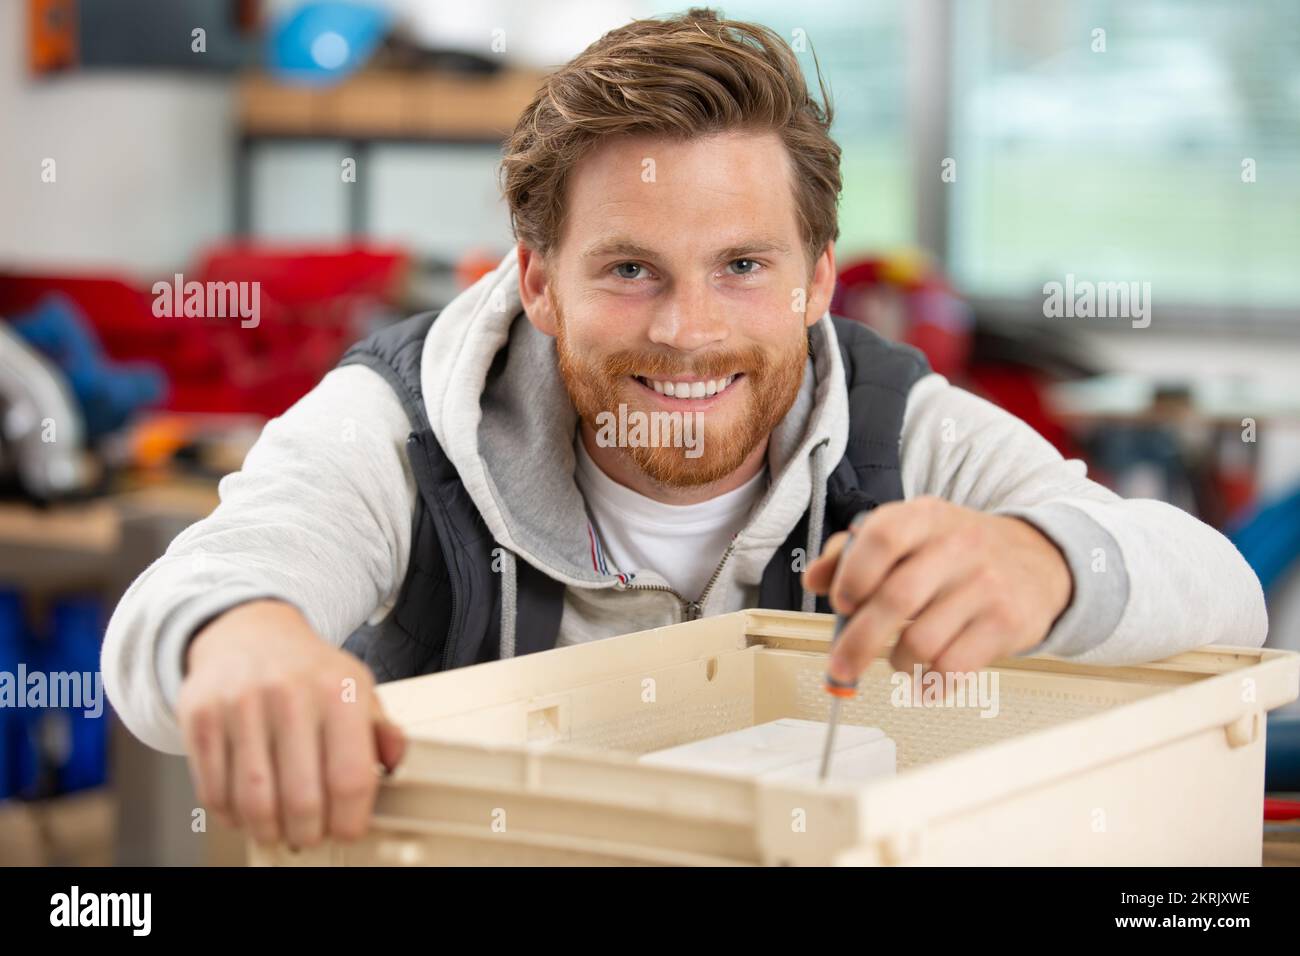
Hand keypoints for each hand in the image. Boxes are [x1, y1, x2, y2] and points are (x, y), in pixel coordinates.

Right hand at [176, 599, 405, 848]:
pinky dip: (231, 815)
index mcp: (338, 690)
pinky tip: (245, 812)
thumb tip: (395, 766)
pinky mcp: (200, 718)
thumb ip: (381, 730)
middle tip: (310, 836)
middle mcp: (289, 694)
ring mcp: (240, 705)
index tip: (348, 830)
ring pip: (254, 802)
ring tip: (278, 830)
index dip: (350, 820)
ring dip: (268, 831)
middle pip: (302, 799)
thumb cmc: (308, 671)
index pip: (350, 778)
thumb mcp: (356, 687)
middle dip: (309, 833)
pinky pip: (214, 791)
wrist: (248, 633)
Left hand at [803, 496, 1072, 683]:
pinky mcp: (1007, 624)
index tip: (841, 604)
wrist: (1037, 560)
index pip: (882, 537)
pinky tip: (926, 675)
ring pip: (922, 640)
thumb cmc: (957, 550)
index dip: (853, 574)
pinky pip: (954, 666)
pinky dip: (930, 681)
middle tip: (840, 665)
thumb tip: (814, 579)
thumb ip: (854, 551)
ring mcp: (986, 585)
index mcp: (925, 517)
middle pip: (897, 599)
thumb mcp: (910, 533)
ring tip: (899, 658)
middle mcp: (958, 546)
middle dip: (858, 642)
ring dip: (898, 661)